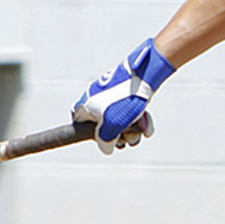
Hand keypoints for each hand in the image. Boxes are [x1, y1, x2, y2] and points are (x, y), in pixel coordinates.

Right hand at [73, 38, 174, 154]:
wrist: (144, 75)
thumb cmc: (122, 99)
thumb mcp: (110, 127)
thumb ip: (104, 141)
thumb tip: (106, 148)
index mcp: (84, 105)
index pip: (78, 125)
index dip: (93, 136)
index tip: (104, 138)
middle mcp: (95, 100)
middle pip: (104, 127)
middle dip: (119, 136)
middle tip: (128, 136)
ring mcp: (111, 97)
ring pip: (119, 121)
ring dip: (131, 130)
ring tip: (140, 128)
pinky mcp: (126, 94)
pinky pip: (129, 112)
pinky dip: (138, 120)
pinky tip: (146, 125)